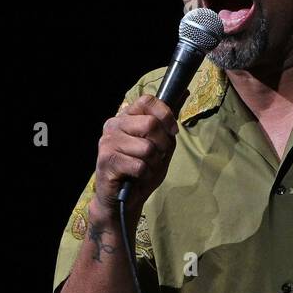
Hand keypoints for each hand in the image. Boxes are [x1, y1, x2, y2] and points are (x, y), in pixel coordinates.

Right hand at [94, 93, 178, 216]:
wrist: (123, 199)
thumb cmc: (141, 171)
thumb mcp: (161, 144)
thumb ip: (168, 121)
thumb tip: (185, 92)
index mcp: (125, 117)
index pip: (147, 101)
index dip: (165, 115)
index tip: (172, 131)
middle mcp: (113, 125)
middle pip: (150, 124)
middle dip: (162, 145)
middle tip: (155, 157)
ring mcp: (108, 143)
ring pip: (147, 148)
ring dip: (153, 163)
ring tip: (143, 169)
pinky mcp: (107, 161)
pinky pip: (140, 165)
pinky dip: (145, 175)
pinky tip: (136, 177)